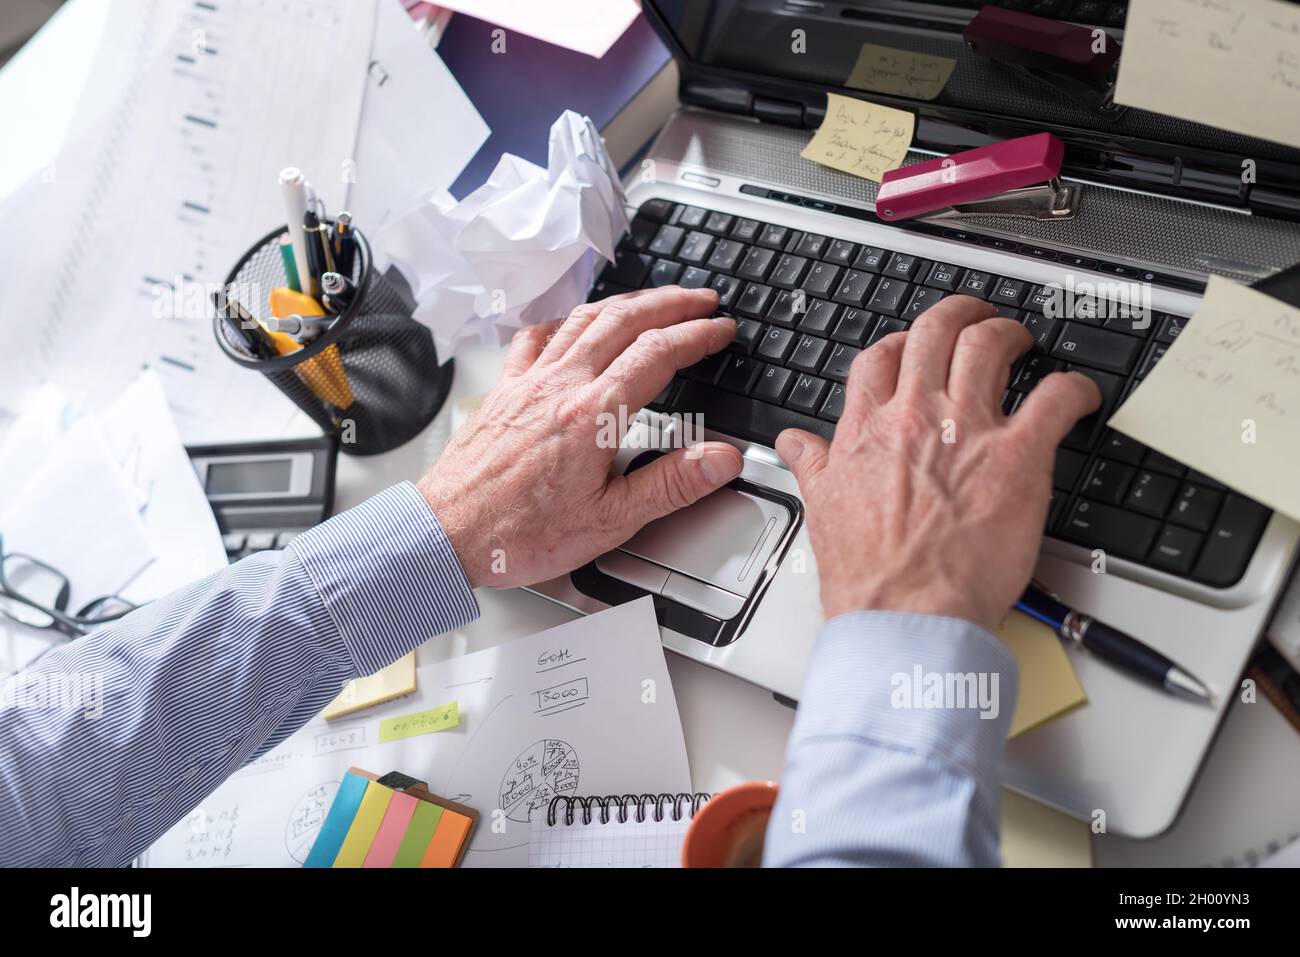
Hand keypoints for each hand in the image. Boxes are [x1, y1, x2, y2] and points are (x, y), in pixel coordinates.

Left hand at [417, 286, 742, 588]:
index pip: (658, 353)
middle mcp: (559, 386)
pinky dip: (565, 320)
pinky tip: (572, 322)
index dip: (697, 334)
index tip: (720, 329)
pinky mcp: (504, 389)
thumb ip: (671, 485)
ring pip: (583, 319)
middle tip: (701, 300)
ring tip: (652, 300)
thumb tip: (720, 459)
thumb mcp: (611, 521)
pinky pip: (536, 336)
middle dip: (670, 302)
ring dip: (625, 302)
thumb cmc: (519, 534)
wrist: (448, 534)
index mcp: (592, 416)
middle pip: (624, 320)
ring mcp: (528, 382)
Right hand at [776, 296, 1100, 632]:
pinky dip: (1075, 388)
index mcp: (868, 429)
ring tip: (1021, 341)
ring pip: (989, 345)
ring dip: (1009, 333)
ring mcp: (968, 430)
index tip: (915, 348)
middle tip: (976, 318)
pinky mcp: (1018, 455)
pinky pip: (1055, 397)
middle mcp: (917, 417)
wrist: (905, 612)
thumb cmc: (869, 575)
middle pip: (936, 331)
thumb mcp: (822, 510)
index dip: (902, 342)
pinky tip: (1080, 394)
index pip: (881, 358)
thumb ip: (813, 465)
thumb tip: (795, 444)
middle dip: (960, 314)